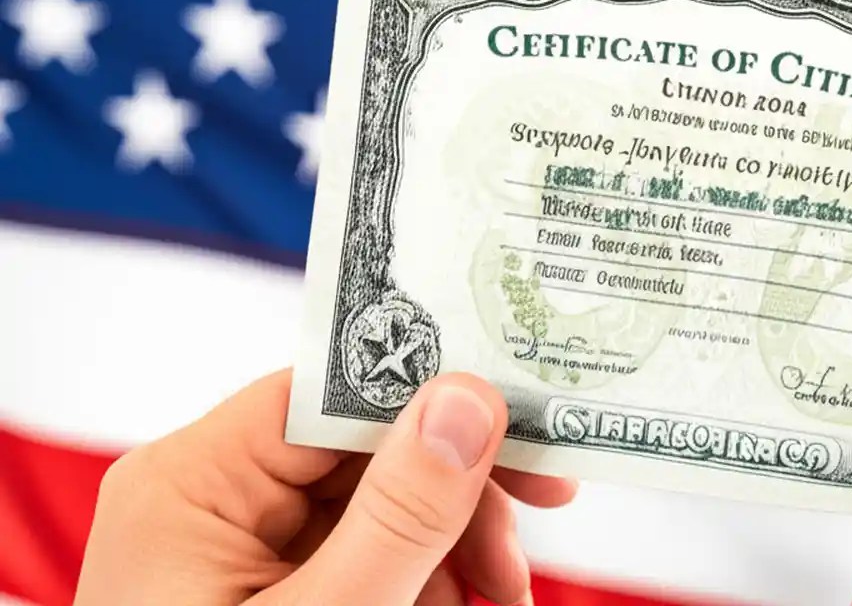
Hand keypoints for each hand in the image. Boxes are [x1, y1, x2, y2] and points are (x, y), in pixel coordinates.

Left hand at [74, 369, 576, 605]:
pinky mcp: (268, 584)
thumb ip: (401, 513)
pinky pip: (364, 549)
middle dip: (456, 495)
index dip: (431, 398)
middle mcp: (210, 499)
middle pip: (364, 450)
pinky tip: (458, 603)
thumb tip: (467, 400)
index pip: (327, 393)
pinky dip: (424, 576)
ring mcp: (238, 546)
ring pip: (378, 502)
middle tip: (534, 526)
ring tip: (500, 595)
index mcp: (190, 484)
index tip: (524, 421)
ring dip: (453, 545)